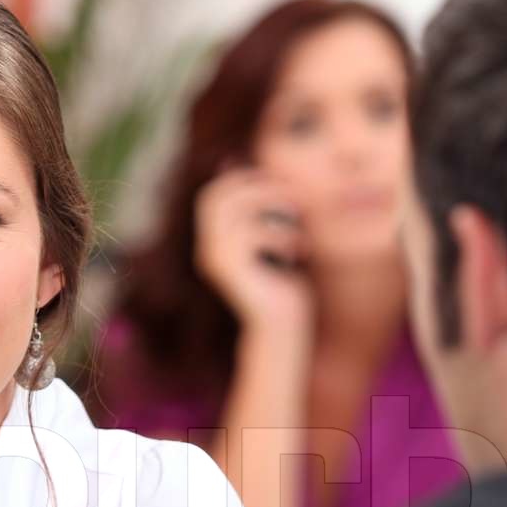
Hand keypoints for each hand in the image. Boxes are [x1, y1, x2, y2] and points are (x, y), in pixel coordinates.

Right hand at [193, 167, 313, 333]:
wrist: (284, 326)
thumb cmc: (284, 282)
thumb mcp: (274, 240)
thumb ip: (265, 212)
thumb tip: (266, 181)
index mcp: (213, 242)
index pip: (212, 197)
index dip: (241, 180)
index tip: (277, 183)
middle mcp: (207, 250)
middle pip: (218, 199)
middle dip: (258, 190)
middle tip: (294, 198)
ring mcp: (215, 261)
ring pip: (237, 213)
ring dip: (274, 212)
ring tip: (299, 230)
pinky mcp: (231, 272)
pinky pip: (251, 234)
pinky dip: (280, 236)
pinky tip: (296, 252)